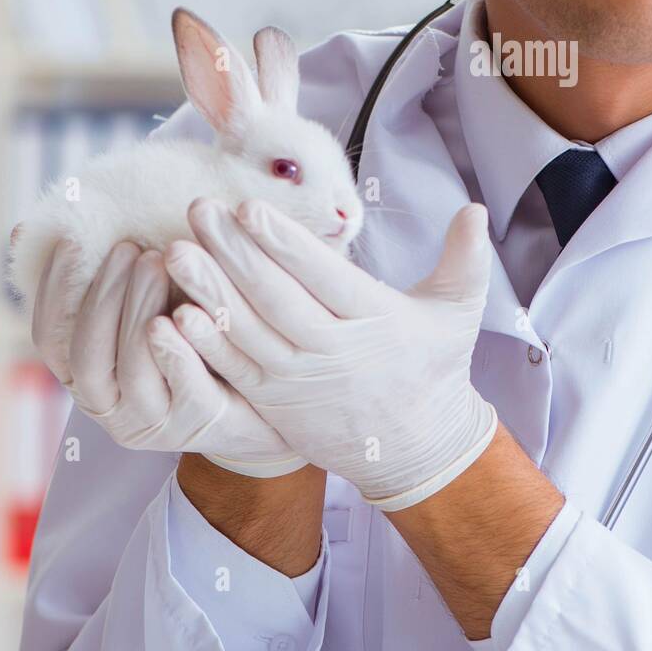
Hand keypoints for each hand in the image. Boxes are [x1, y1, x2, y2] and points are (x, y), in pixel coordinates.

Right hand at [28, 236, 309, 476]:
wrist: (264, 390)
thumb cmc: (194, 332)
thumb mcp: (152, 298)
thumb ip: (111, 272)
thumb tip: (23, 228)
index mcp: (87, 374)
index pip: (51, 337)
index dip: (53, 291)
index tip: (72, 241)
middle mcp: (108, 405)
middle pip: (87, 352)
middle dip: (105, 295)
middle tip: (129, 247)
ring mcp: (150, 421)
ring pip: (132, 369)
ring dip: (138, 311)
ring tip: (158, 262)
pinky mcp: (196, 423)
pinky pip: (182, 387)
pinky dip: (177, 349)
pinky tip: (184, 312)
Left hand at [156, 197, 497, 511]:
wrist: (414, 444)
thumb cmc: (434, 366)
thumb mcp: (459, 311)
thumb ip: (467, 259)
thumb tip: (475, 210)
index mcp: (375, 321)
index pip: (323, 276)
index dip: (284, 243)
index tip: (250, 206)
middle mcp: (334, 352)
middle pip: (275, 298)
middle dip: (233, 252)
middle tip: (198, 210)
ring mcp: (299, 381)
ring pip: (248, 332)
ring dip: (209, 291)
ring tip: (177, 251)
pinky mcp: (275, 402)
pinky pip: (235, 369)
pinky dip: (206, 344)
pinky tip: (176, 314)